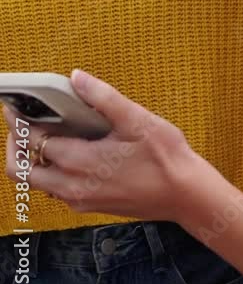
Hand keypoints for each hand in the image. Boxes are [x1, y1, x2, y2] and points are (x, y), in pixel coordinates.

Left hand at [4, 70, 200, 222]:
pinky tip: (69, 150)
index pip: (33, 141)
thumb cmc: (166, 157)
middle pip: (20, 169)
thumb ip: (104, 98)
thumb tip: (77, 78)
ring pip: (36, 182)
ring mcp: (79, 199)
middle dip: (15, 143)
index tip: (14, 105)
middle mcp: (72, 186)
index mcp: (80, 162)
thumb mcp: (138, 120)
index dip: (19, 121)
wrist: (185, 195)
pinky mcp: (89, 205)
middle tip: (22, 120)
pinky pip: (55, 189)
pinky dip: (49, 169)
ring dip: (31, 158)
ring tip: (43, 132)